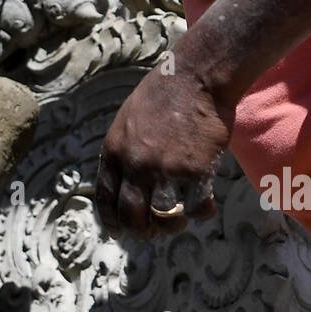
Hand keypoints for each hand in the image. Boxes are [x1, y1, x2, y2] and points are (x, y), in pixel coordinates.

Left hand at [95, 55, 230, 241]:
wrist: (197, 77)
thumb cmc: (164, 94)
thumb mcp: (128, 119)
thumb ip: (124, 150)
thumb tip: (123, 181)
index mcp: (114, 150)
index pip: (106, 198)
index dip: (112, 221)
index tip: (119, 233)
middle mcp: (136, 164)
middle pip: (132, 216)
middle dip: (141, 232)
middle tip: (151, 233)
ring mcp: (166, 169)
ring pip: (163, 218)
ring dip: (171, 226)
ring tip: (178, 220)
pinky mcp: (196, 171)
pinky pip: (196, 208)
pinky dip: (201, 213)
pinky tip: (204, 206)